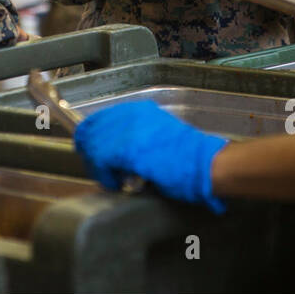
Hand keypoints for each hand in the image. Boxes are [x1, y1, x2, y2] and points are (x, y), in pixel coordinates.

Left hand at [73, 100, 227, 211]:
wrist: (203, 164)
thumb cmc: (186, 156)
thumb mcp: (157, 133)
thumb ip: (134, 135)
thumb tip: (112, 147)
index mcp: (137, 110)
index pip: (97, 120)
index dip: (91, 139)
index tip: (92, 154)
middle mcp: (129, 114)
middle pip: (91, 132)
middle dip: (92, 154)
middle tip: (101, 171)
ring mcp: (127, 130)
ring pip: (94, 147)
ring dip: (98, 167)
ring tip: (110, 179)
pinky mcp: (126, 149)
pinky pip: (101, 161)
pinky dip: (105, 176)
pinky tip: (115, 183)